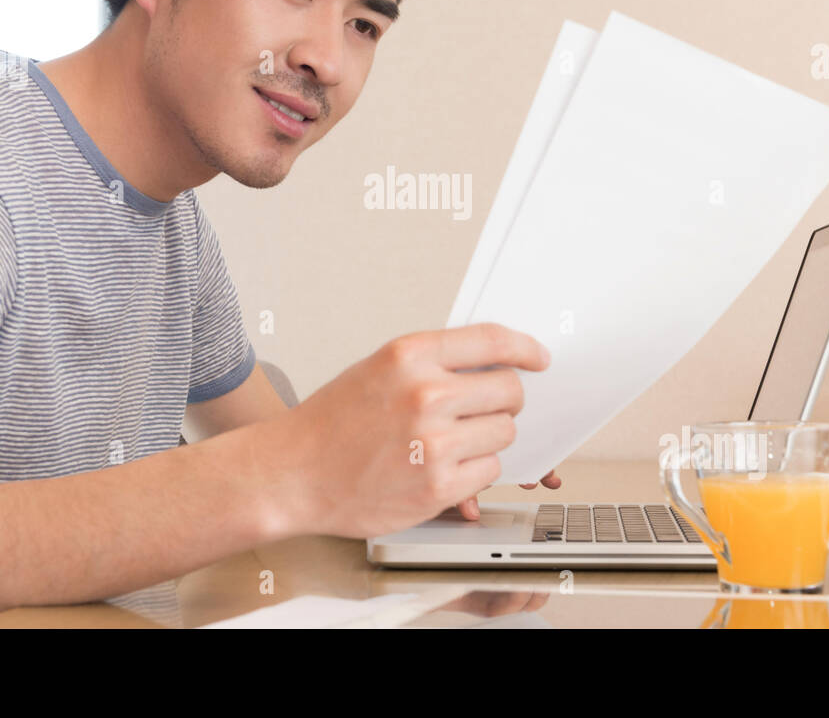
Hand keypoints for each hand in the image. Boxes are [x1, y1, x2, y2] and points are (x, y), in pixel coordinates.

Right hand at [281, 322, 550, 539]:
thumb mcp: (377, 369)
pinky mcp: (437, 487)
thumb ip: (432, 363)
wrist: (291, 474)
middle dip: (504, 402)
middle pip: (509, 391)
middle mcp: (425, 394)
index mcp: (409, 355)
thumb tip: (489, 365)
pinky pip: (489, 471)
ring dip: (488, 440)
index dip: (524, 348)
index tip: (537, 358)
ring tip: (451, 444)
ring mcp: (433, 442)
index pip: (491, 341)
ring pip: (505, 433)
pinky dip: (475, 473)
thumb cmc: (331, 424)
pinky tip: (442, 469)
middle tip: (482, 412)